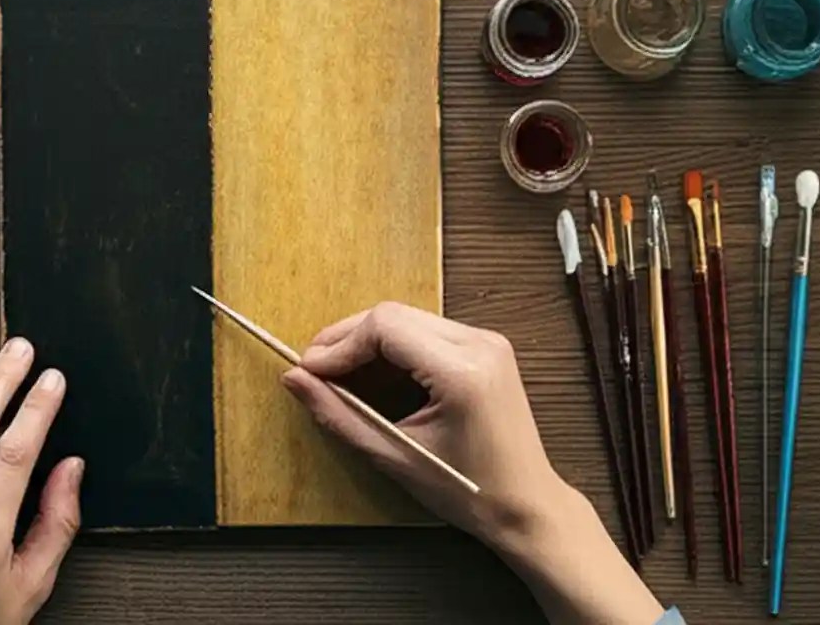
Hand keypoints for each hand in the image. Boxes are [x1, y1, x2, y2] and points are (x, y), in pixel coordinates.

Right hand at [283, 303, 661, 624]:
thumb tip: (293, 379)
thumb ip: (338, 414)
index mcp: (462, 371)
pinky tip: (371, 374)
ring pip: (407, 318)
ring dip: (367, 340)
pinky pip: (425, 330)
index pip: (384, 326)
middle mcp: (479, 344)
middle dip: (347, 338)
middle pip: (393, 314)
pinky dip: (392, 347)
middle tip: (314, 370)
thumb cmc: (467, 491)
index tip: (308, 371)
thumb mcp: (393, 456)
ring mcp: (487, 342)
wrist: (526, 505)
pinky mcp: (486, 348)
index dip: (338, 344)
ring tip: (337, 374)